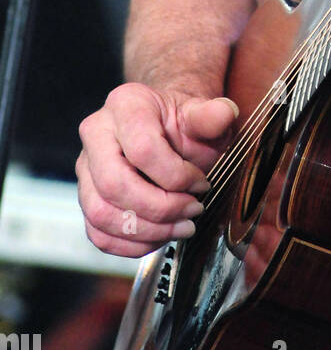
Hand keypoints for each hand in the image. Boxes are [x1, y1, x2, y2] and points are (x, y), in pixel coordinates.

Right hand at [77, 83, 237, 256]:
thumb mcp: (201, 114)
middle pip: (114, 184)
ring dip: (146, 231)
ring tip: (180, 227)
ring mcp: (86, 167)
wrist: (167, 130)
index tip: (202, 184)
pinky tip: (159, 237)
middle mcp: (96, 133)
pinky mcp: (87, 196)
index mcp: (125, 104)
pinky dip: (130, 245)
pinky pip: (97, 233)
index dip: (176, 176)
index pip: (142, 149)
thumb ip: (212, 115)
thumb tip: (225, 112)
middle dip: (160, 208)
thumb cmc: (183, 123)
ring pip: (101, 213)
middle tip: (193, 211)